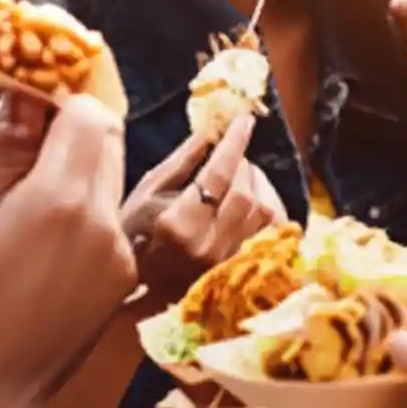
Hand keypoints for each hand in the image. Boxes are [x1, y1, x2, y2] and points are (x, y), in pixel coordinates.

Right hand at [0, 94, 135, 407]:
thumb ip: (5, 147)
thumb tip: (24, 90)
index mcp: (62, 200)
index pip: (89, 112)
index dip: (61, 98)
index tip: (31, 100)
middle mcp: (105, 222)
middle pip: (110, 140)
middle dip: (74, 127)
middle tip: (30, 138)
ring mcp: (122, 252)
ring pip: (114, 178)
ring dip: (82, 168)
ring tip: (32, 192)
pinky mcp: (124, 276)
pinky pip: (114, 219)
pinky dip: (88, 208)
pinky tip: (48, 233)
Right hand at [122, 115, 284, 303]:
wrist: (139, 288)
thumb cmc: (134, 235)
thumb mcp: (146, 194)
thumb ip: (179, 163)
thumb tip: (208, 134)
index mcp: (178, 225)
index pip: (218, 174)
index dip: (234, 143)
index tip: (245, 119)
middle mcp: (207, 246)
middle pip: (246, 191)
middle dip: (243, 164)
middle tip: (230, 156)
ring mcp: (227, 263)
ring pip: (263, 210)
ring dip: (257, 184)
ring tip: (238, 177)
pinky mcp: (241, 270)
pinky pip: (272, 231)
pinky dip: (268, 208)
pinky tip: (252, 200)